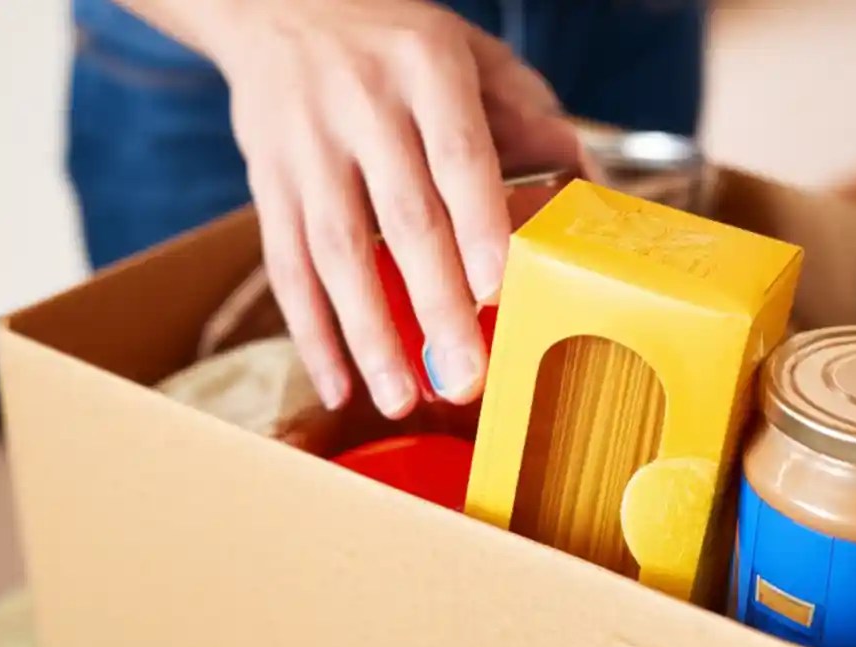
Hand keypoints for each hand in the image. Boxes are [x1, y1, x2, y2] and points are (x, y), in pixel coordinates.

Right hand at [205, 0, 581, 416]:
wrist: (276, 1)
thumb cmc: (394, 38)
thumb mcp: (467, 50)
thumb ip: (526, 111)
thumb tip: (588, 182)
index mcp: (426, 68)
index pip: (457, 154)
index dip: (476, 225)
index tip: (497, 291)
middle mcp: (362, 106)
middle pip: (401, 217)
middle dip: (434, 305)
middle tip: (465, 378)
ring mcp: (307, 145)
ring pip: (335, 251)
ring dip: (367, 334)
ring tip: (402, 399)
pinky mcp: (266, 178)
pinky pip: (285, 262)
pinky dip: (310, 329)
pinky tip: (338, 382)